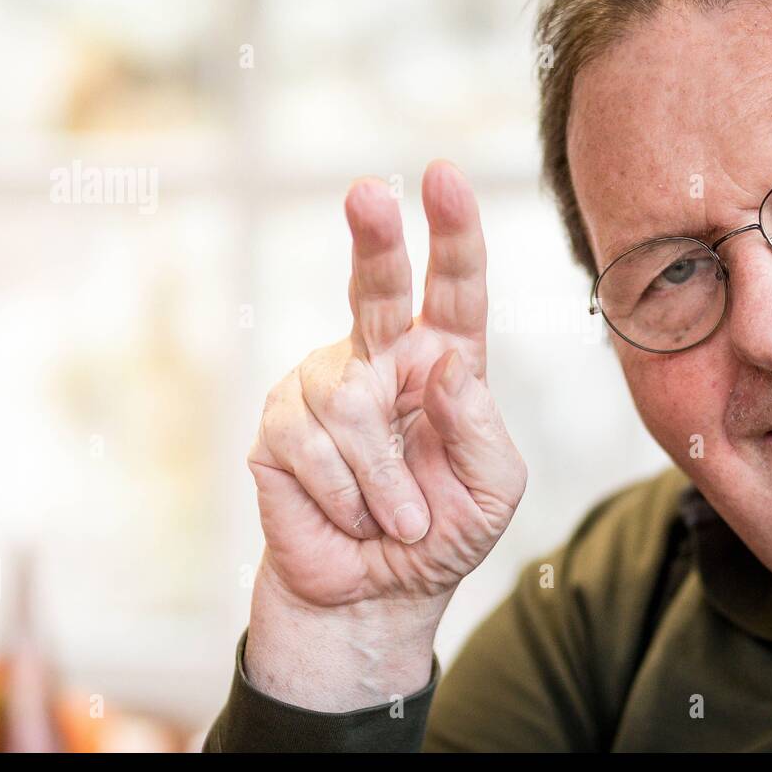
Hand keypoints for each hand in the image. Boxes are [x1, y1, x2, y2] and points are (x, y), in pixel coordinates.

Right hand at [247, 160, 526, 616]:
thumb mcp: (493, 488)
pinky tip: (351, 515)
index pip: (453, 288)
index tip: (444, 177)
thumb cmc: (443, 530)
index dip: (453, 234)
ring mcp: (323, 388)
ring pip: (350, 407)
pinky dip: (345, 496)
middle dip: (373, 238)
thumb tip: (444, 362)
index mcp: (442, 359)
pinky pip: (311, 449)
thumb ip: (480, 425)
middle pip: (375, 287)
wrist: (377, 594)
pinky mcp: (278, 428)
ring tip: (394, 518)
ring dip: (382, 481)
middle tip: (367, 191)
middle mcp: (379, 359)